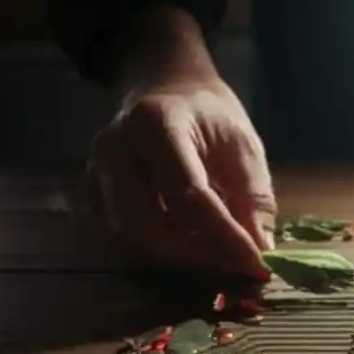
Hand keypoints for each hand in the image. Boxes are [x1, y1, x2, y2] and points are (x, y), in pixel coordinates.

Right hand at [87, 9, 274, 278]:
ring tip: (213, 252)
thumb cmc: (208, 114)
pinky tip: (188, 242)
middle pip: (148, 226)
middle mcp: (116, 150)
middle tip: (233, 262)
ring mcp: (96, 173)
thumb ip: (253, 196)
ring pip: (129, 240)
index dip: (224, 237)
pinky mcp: (92, 193)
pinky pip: (120, 238)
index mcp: (157, 125)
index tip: (255, 264)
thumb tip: (261, 249)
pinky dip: (157, 251)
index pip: (190, 196)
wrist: (164, 89)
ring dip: (176, 257)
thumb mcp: (243, 144)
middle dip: (195, 255)